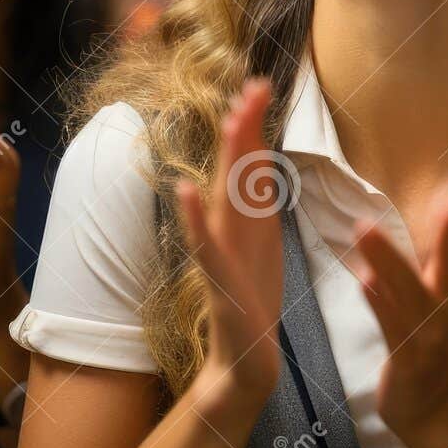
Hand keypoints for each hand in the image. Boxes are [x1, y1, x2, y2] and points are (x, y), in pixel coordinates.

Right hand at [178, 80, 285, 407]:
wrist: (245, 361)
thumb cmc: (251, 302)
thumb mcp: (261, 245)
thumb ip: (257, 205)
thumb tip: (259, 162)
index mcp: (247, 222)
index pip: (251, 165)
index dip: (254, 127)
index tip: (259, 87)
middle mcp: (233, 230)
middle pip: (239, 171)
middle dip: (247, 128)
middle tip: (253, 86)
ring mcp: (223, 253)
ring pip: (227, 198)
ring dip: (229, 159)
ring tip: (231, 119)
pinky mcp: (218, 281)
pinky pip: (205, 245)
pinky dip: (194, 218)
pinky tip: (185, 190)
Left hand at [350, 175, 447, 440]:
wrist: (433, 410)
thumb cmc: (428, 349)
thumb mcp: (433, 304)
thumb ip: (431, 266)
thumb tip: (436, 223)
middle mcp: (443, 312)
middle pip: (446, 267)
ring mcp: (426, 336)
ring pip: (406, 291)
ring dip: (387, 258)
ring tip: (366, 227)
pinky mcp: (406, 359)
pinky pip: (391, 325)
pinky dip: (379, 303)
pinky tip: (366, 281)